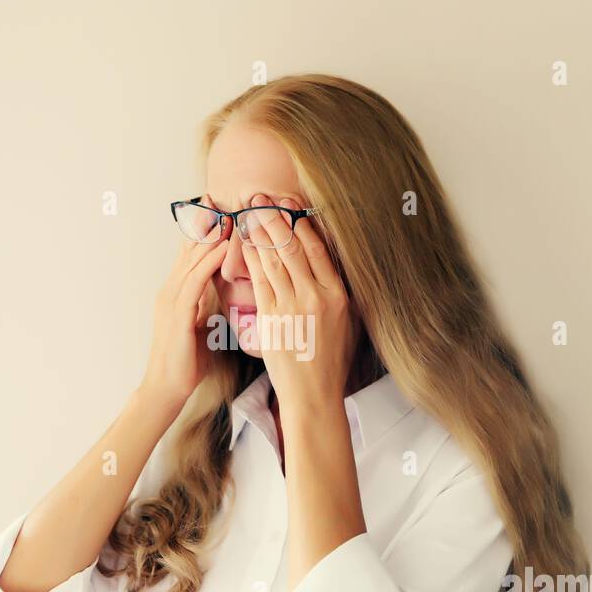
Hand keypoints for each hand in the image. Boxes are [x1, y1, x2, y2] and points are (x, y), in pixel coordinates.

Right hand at [139, 194, 228, 409]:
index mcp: (176, 292)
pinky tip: (224, 246)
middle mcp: (170, 290)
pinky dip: (210, 260)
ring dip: (210, 236)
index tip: (215, 207)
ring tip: (226, 214)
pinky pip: (195, 280)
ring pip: (192, 259)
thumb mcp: (201, 324)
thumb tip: (221, 290)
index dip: (201, 229)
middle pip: (188, 248)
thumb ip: (206, 303)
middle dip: (202, 222)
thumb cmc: (187, 360)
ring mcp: (171, 300)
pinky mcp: (178, 313)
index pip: (189, 253)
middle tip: (217, 196)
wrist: (167, 387)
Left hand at [239, 194, 354, 411]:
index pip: (318, 249)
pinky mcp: (272, 318)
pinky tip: (243, 243)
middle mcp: (316, 296)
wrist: (313, 394)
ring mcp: (293, 307)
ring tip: (247, 212)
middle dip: (274, 218)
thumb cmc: (330, 360)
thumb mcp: (348, 322)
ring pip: (273, 260)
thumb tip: (329, 262)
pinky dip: (250, 259)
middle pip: (293, 248)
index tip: (290, 204)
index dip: (301, 223)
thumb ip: (338, 291)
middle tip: (260, 197)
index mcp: (338, 295)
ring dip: (258, 233)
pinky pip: (259, 281)